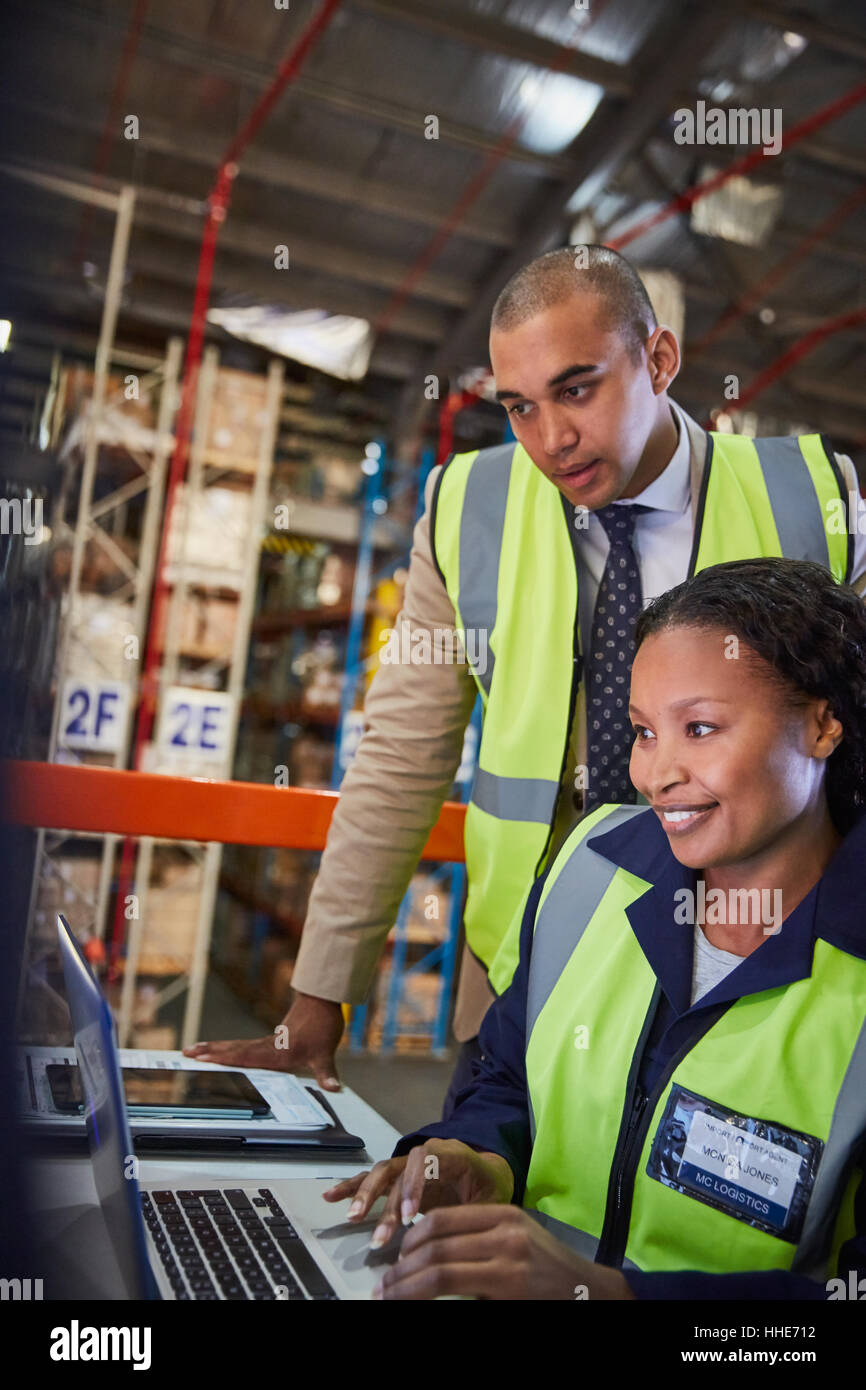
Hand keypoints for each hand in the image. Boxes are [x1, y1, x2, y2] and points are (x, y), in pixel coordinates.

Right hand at [182, 992, 343, 1090]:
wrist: (322, 1001)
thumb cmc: (322, 1025)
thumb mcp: (326, 1053)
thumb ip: (327, 1072)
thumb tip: (335, 1088)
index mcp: (277, 1052)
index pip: (247, 1056)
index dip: (227, 1057)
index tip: (208, 1057)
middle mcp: (268, 1046)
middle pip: (234, 1050)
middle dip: (210, 1052)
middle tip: (187, 1052)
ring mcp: (266, 1043)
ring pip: (235, 1046)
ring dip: (213, 1048)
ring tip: (192, 1050)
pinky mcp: (268, 1041)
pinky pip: (242, 1046)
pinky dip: (226, 1048)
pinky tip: (215, 1051)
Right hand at [323, 1139, 513, 1247]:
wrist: (486, 1171)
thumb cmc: (489, 1186)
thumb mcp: (491, 1199)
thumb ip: (475, 1213)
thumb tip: (460, 1236)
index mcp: (451, 1154)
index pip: (427, 1160)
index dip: (415, 1186)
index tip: (410, 1218)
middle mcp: (425, 1154)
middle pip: (399, 1169)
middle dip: (386, 1201)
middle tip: (381, 1234)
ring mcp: (409, 1164)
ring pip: (382, 1173)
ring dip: (365, 1195)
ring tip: (353, 1218)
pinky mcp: (398, 1175)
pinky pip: (372, 1177)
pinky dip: (351, 1186)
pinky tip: (332, 1196)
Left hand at [374, 1204, 634, 1299]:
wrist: (590, 1293)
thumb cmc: (549, 1271)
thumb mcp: (516, 1239)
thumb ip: (479, 1238)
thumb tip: (428, 1251)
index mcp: (502, 1214)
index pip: (440, 1219)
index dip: (409, 1239)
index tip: (396, 1259)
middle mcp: (504, 1232)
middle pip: (434, 1243)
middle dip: (401, 1267)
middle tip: (383, 1286)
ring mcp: (508, 1261)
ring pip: (439, 1269)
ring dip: (406, 1285)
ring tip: (389, 1297)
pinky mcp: (510, 1287)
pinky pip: (456, 1290)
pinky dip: (427, 1296)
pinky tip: (415, 1301)